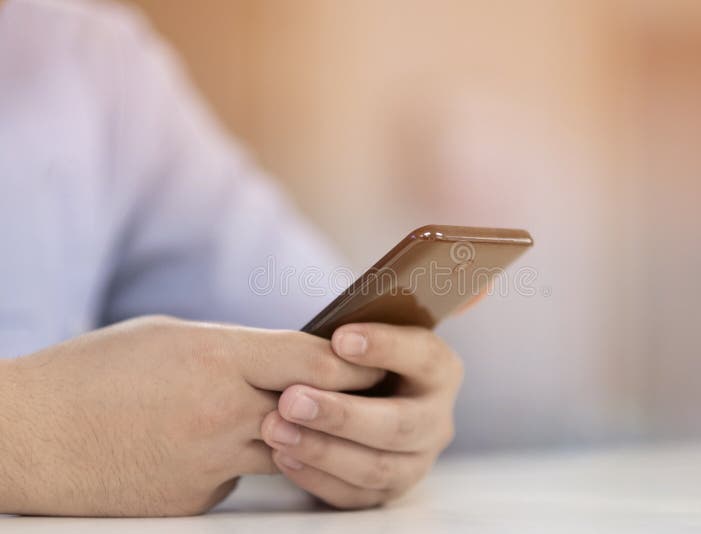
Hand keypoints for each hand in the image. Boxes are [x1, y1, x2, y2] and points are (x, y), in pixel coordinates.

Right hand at [0, 316, 382, 515]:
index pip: (313, 358)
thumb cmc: (93, 374)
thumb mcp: (168, 338)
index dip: (354, 358)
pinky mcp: (197, 501)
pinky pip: (241, 477)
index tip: (380, 356)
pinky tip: (213, 447)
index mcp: (216, 357)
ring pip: (287, 447)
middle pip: (315, 406)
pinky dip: (243, 461)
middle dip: (348, 400)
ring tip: (314, 418)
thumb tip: (282, 363)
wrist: (27, 438)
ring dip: (303, 434)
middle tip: (377, 392)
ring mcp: (211, 462)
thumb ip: (233, 350)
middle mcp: (223, 412)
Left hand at [261, 323, 462, 508]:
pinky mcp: (389, 492)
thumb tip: (328, 340)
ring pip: (377, 467)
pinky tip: (283, 456)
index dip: (385, 347)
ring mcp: (417, 460)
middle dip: (342, 415)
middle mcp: (436, 419)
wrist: (364, 395)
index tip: (339, 338)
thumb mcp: (366, 338)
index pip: (423, 357)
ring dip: (322, 450)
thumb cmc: (359, 358)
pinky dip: (316, 478)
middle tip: (292, 400)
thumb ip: (353, 338)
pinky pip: (354, 495)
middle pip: (399, 424)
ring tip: (276, 429)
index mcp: (439, 370)